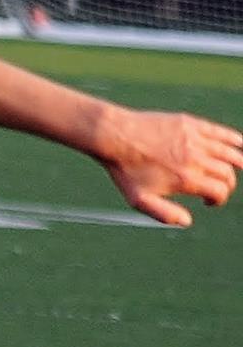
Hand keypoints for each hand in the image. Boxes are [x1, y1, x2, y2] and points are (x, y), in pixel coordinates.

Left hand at [99, 108, 241, 226]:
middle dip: (226, 184)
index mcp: (186, 179)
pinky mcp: (193, 124)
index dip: (218, 200)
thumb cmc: (126, 170)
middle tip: (216, 188)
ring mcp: (196, 140)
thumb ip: (164, 214)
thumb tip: (187, 222)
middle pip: (227, 174)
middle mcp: (196, 159)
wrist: (116, 137)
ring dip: (238, 163)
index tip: (208, 202)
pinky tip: (240, 145)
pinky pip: (222, 133)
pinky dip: (235, 140)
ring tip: (237, 169)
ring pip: (230, 153)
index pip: (220, 191)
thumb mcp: (139, 199)